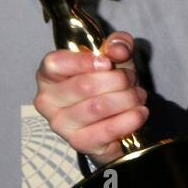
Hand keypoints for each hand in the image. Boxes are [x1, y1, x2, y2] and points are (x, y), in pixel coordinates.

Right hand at [32, 31, 147, 162]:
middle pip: (84, 85)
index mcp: (49, 74)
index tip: (107, 63)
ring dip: (127, 99)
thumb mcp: (114, 56)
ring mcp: (61, 124)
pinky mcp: (79, 143)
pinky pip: (107, 130)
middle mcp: (48, 100)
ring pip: (98, 107)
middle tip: (132, 80)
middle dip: (118, 80)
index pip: (55, 63)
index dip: (83, 61)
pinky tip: (139, 113)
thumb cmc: (107, 82)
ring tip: (138, 96)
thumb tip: (118, 49)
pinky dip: (130, 119)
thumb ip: (118, 44)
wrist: (115, 116)